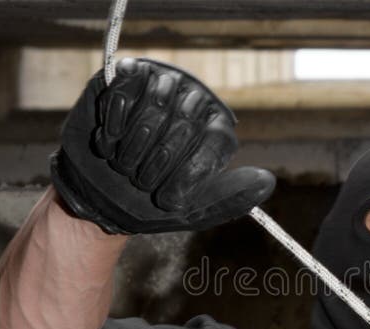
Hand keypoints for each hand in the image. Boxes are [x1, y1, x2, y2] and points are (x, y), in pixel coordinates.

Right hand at [51, 58, 274, 233]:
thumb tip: (267, 181)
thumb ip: (232, 198)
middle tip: (138, 184)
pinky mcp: (130, 75)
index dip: (186, 173)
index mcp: (217, 132)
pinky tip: (109, 140)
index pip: (213, 140)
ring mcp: (165, 84)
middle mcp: (197, 102)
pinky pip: (127, 87)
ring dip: (133, 146)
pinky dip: (115, 121)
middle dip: (155, 164)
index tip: (166, 200)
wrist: (102, 196)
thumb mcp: (195, 211)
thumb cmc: (152, 203)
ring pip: (156, 105)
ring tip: (123, 165)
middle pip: (184, 122)